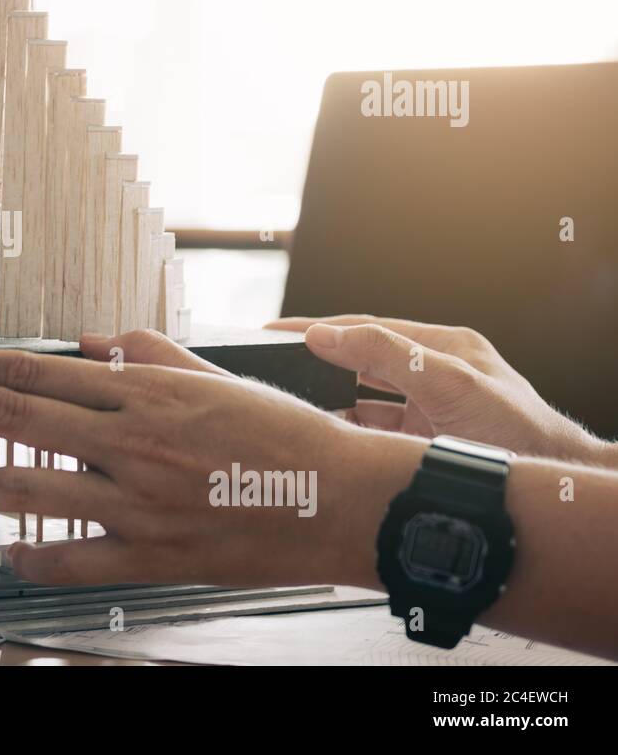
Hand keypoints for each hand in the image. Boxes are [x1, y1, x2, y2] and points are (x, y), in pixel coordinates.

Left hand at [0, 339, 423, 587]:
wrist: (344, 499)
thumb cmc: (283, 436)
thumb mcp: (216, 377)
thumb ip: (150, 357)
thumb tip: (98, 344)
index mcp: (143, 393)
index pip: (33, 371)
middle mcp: (130, 443)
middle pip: (12, 417)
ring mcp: (137, 503)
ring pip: (33, 487)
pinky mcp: (154, 556)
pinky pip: (75, 561)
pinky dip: (33, 555)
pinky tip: (8, 549)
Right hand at [267, 315, 613, 465]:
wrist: (551, 494)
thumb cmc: (521, 437)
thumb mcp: (449, 385)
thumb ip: (387, 354)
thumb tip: (327, 334)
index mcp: (444, 349)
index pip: (368, 328)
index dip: (319, 328)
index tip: (276, 331)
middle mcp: (435, 376)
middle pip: (361, 361)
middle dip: (317, 363)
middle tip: (272, 365)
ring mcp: (430, 411)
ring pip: (364, 400)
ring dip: (330, 402)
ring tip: (290, 403)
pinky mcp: (426, 443)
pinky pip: (374, 432)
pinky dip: (347, 432)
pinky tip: (325, 435)